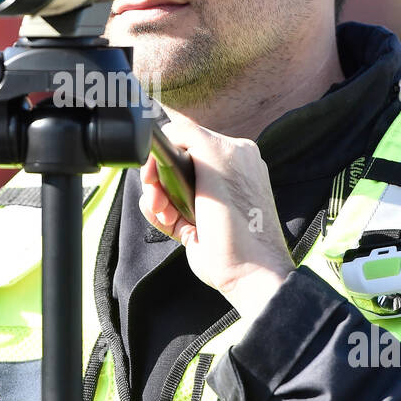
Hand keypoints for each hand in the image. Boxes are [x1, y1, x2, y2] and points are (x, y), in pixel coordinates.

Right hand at [139, 118, 295, 318]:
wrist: (246, 272)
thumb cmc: (239, 219)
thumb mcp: (216, 161)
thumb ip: (192, 135)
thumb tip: (169, 129)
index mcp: (232, 152)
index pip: (185, 138)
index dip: (164, 152)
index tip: (154, 166)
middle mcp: (220, 173)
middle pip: (170, 164)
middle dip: (157, 180)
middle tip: (157, 194)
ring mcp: (207, 199)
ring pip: (164, 189)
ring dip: (158, 201)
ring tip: (168, 214)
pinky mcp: (195, 222)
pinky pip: (166, 211)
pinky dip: (161, 217)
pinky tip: (171, 224)